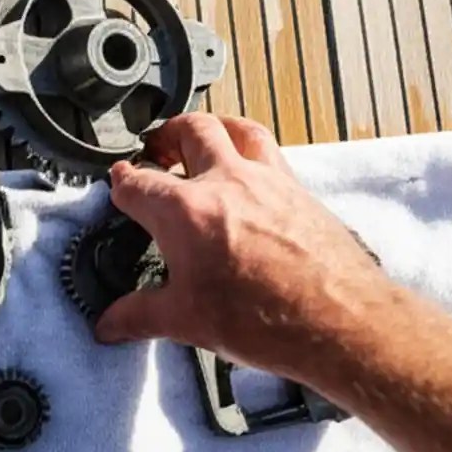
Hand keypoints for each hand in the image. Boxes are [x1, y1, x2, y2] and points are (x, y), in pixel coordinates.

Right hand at [95, 113, 389, 380]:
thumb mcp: (187, 322)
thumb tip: (111, 323)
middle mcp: (226, 181)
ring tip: (204, 139)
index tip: (119, 183)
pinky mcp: (299, 190)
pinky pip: (272, 153)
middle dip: (167, 135)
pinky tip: (252, 173)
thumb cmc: (264, 319)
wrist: (339, 320)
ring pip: (237, 130)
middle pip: (191, 131)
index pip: (138, 184)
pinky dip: (252, 151)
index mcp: (185, 210)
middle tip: (157, 148)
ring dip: (215, 127)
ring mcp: (267, 180)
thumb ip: (141, 316)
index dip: (121, 182)